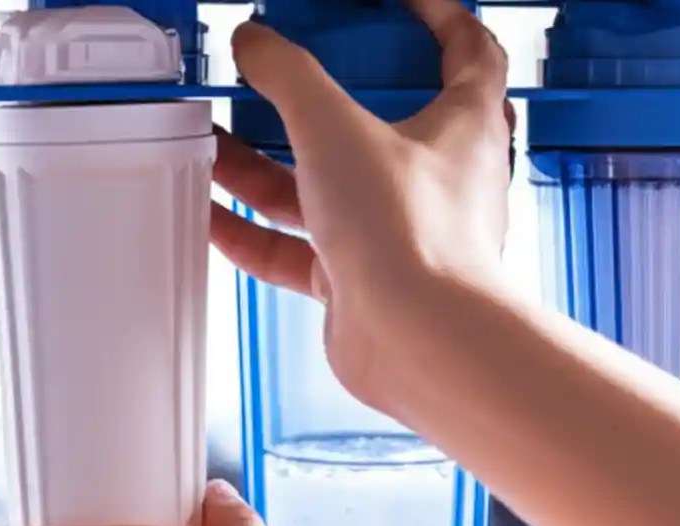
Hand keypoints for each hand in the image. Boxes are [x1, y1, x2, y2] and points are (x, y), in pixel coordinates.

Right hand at [212, 0, 513, 410]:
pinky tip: (212, 217)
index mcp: (460, 127)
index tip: (406, 4)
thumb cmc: (415, 238)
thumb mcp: (336, 129)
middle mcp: (433, 179)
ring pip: (322, 188)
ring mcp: (393, 232)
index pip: (467, 54)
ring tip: (216, 143)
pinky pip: (295, 249)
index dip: (440, 18)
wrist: (417, 338)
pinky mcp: (356, 280)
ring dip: (266, 168)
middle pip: (373, 124)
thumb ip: (290, 77)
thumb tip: (256, 42)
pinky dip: (252, 232)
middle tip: (279, 77)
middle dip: (315, 102)